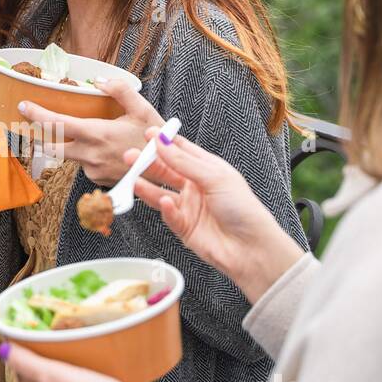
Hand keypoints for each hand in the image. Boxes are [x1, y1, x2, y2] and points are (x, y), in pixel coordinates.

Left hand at [18, 79, 163, 185]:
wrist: (167, 173)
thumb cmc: (155, 140)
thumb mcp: (142, 109)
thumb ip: (120, 90)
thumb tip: (98, 80)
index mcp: (96, 134)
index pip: (57, 125)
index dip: (36, 115)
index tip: (23, 106)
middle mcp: (89, 155)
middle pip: (52, 146)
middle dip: (42, 136)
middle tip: (38, 125)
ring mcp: (92, 170)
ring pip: (69, 156)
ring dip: (68, 145)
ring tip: (83, 135)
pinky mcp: (97, 179)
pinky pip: (84, 165)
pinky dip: (86, 156)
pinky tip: (104, 150)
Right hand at [128, 131, 304, 302]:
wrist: (251, 247)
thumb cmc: (242, 208)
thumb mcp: (215, 177)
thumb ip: (184, 162)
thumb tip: (162, 143)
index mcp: (208, 169)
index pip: (182, 151)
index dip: (164, 142)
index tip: (148, 133)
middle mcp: (196, 187)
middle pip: (166, 171)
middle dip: (148, 163)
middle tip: (130, 156)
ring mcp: (189, 207)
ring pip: (161, 193)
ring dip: (146, 186)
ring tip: (131, 178)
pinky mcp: (184, 228)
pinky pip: (169, 215)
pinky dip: (165, 209)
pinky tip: (164, 203)